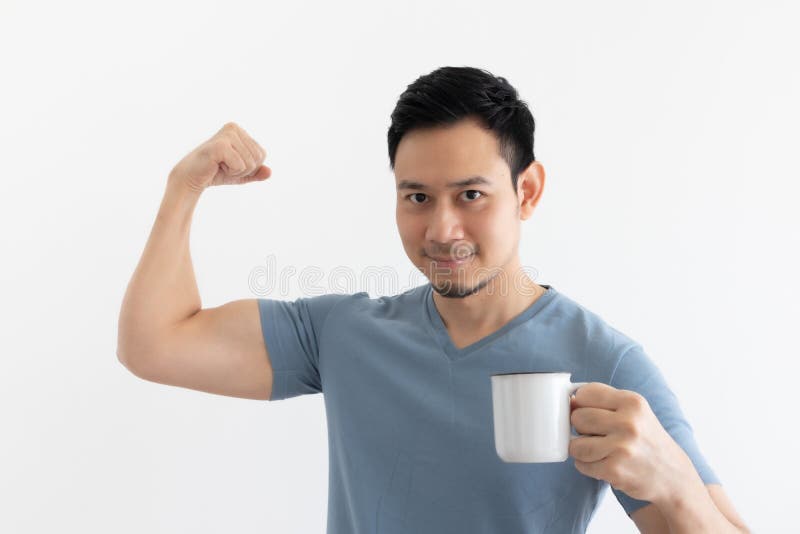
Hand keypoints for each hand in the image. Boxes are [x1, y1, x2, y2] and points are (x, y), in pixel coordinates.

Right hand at [168, 122, 271, 192]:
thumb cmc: (216, 172)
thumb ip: (257, 172)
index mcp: (239, 130)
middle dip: (244, 169)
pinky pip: (240, 166)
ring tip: (220, 165)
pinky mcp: (220, 145)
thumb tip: (269, 172)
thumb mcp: (241, 174)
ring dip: (236, 171)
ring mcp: (227, 134)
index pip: (262, 154)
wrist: (192, 178)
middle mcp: (233, 128)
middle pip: (258, 158)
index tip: (231, 163)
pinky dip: (231, 172)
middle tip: (225, 166)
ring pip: (250, 163)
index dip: (250, 167)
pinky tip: (217, 166)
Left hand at [568, 382, 692, 502]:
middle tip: (597, 435)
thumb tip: (568, 402)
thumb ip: (604, 403)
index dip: (582, 403)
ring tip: (600, 451)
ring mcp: (621, 447)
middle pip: (578, 418)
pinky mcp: (615, 470)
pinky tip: (604, 464)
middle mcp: (628, 422)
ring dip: (582, 450)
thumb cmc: (646, 441)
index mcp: (632, 402)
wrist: (674, 477)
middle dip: (581, 428)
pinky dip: (587, 466)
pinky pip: (581, 464)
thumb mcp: (635, 413)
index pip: (586, 393)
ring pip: (575, 444)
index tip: (589, 411)